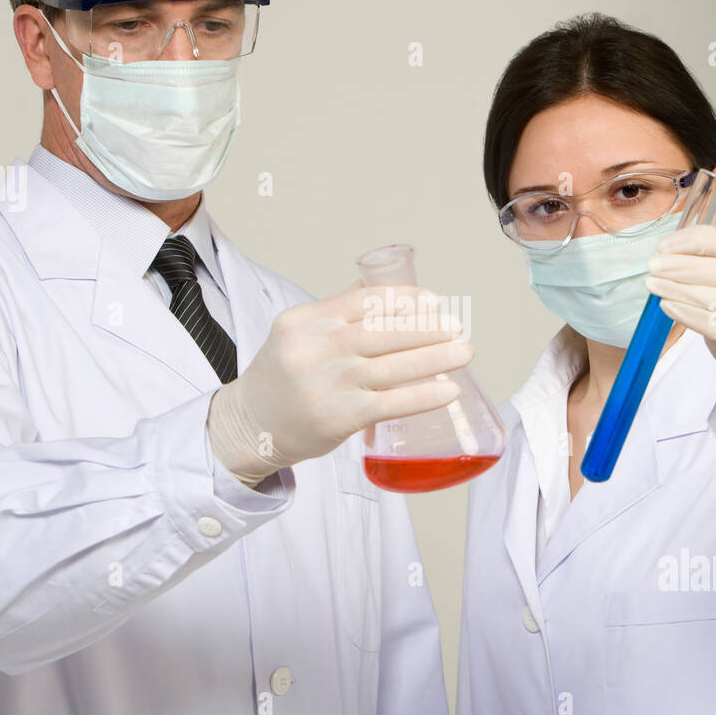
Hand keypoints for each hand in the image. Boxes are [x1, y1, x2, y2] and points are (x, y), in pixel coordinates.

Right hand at [207, 281, 471, 482]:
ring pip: (393, 365)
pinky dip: (424, 395)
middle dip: (428, 327)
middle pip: (384, 331)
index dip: (404, 299)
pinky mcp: (340, 417)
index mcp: (306, 321)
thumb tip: (378, 290)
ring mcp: (330, 383)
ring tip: (464, 352)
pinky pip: (392, 402)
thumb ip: (336, 311)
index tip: (433, 301)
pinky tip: (448, 390)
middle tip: (457, 326)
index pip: (363, 302)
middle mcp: (317, 349)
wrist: (250, 424)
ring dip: (436, 358)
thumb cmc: (281, 377)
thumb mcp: (297, 334)